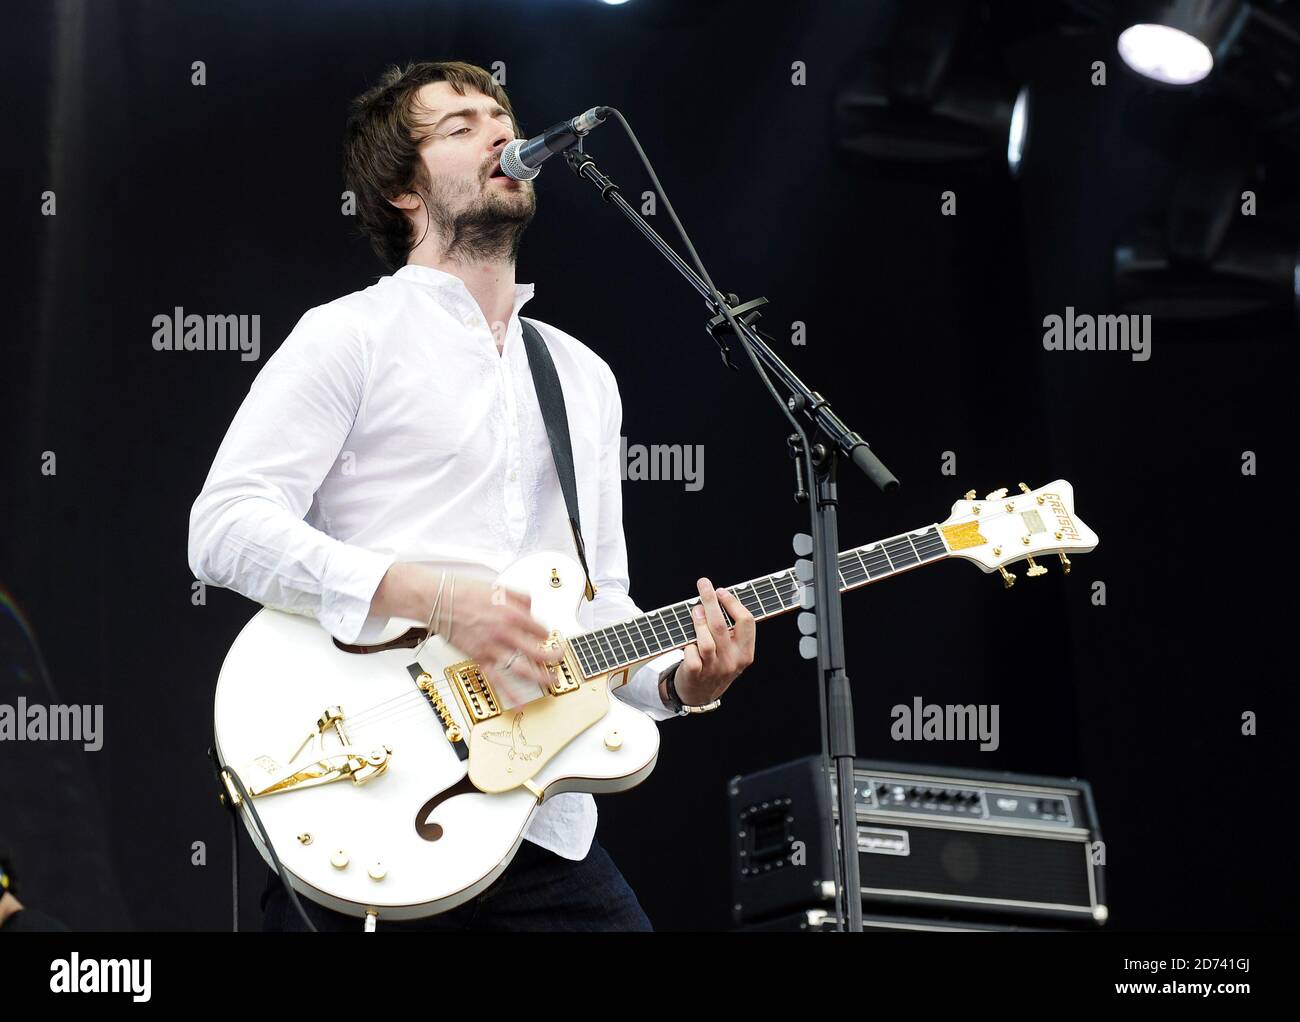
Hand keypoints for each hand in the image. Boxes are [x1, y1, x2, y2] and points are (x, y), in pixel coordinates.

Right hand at [435, 576, 563, 708]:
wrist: (438, 600)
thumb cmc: (464, 592)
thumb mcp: (499, 587)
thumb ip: (519, 597)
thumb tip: (531, 608)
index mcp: (512, 614)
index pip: (541, 629)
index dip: (545, 633)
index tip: (544, 636)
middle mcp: (506, 633)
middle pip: (539, 651)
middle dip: (553, 657)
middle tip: (559, 658)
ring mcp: (492, 648)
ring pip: (523, 669)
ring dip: (541, 678)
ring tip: (551, 682)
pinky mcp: (479, 658)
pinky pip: (497, 681)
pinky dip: (509, 695)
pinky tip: (519, 704)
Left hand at [670, 578, 755, 706]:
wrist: (701, 695)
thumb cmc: (717, 666)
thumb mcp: (732, 652)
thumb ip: (730, 631)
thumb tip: (717, 598)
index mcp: (745, 653)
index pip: (746, 622)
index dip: (733, 603)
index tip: (721, 591)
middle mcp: (732, 661)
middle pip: (722, 626)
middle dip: (711, 601)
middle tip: (704, 585)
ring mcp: (714, 669)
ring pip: (706, 641)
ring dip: (699, 622)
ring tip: (695, 609)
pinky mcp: (695, 674)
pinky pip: (691, 654)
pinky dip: (688, 644)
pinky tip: (687, 639)